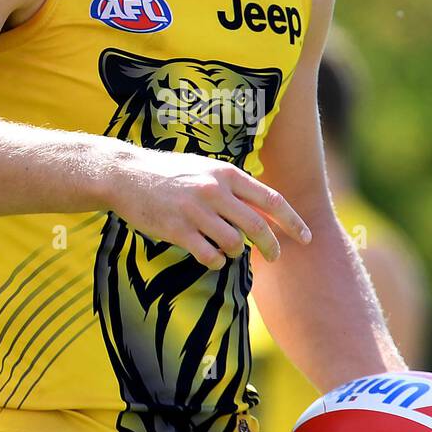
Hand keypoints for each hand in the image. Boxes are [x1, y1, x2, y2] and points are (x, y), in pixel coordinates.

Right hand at [109, 146, 310, 269]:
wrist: (126, 175)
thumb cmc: (169, 173)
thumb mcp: (205, 169)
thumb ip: (234, 186)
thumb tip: (266, 208)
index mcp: (226, 174)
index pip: (271, 200)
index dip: (292, 221)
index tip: (306, 237)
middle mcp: (214, 191)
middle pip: (257, 227)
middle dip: (272, 246)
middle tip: (276, 257)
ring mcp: (195, 211)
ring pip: (234, 244)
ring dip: (236, 252)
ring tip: (226, 249)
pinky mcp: (178, 230)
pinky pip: (209, 256)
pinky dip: (215, 261)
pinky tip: (209, 256)